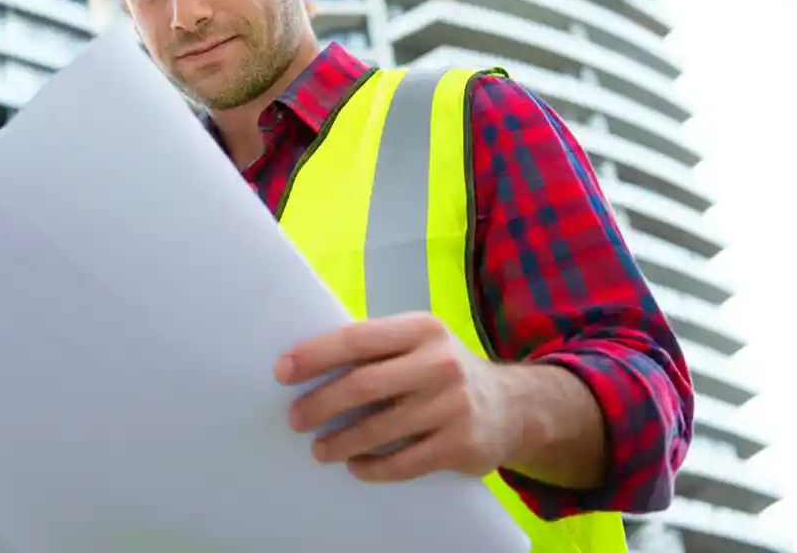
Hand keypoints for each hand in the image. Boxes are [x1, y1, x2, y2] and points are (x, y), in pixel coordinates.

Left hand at [275, 312, 520, 482]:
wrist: (513, 406)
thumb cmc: (444, 371)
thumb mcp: (419, 344)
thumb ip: (378, 348)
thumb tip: (308, 363)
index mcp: (422, 329)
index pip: (357, 339)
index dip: (315, 355)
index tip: (283, 371)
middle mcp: (440, 363)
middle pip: (363, 385)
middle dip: (320, 404)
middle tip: (295, 419)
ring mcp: (453, 405)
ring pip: (380, 429)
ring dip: (340, 442)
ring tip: (319, 449)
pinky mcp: (462, 445)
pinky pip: (404, 462)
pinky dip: (372, 467)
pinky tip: (355, 466)